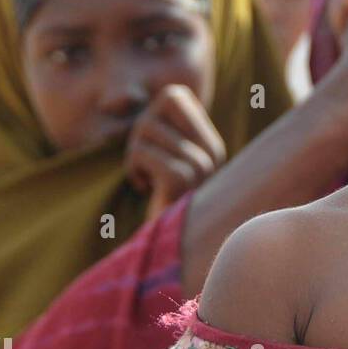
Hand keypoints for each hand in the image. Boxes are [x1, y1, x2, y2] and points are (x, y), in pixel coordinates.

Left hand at [125, 84, 227, 219]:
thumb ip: (166, 132)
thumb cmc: (160, 206)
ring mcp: (201, 165)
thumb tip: (154, 96)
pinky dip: (134, 170)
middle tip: (147, 165)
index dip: (153, 114)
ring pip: (146, 130)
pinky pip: (143, 153)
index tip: (156, 147)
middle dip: (140, 135)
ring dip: (135, 155)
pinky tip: (146, 188)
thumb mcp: (168, 163)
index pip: (174, 95)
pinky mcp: (182, 180)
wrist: (168, 252)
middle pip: (156, 108)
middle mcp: (213, 151)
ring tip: (149, 179)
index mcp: (212, 144)